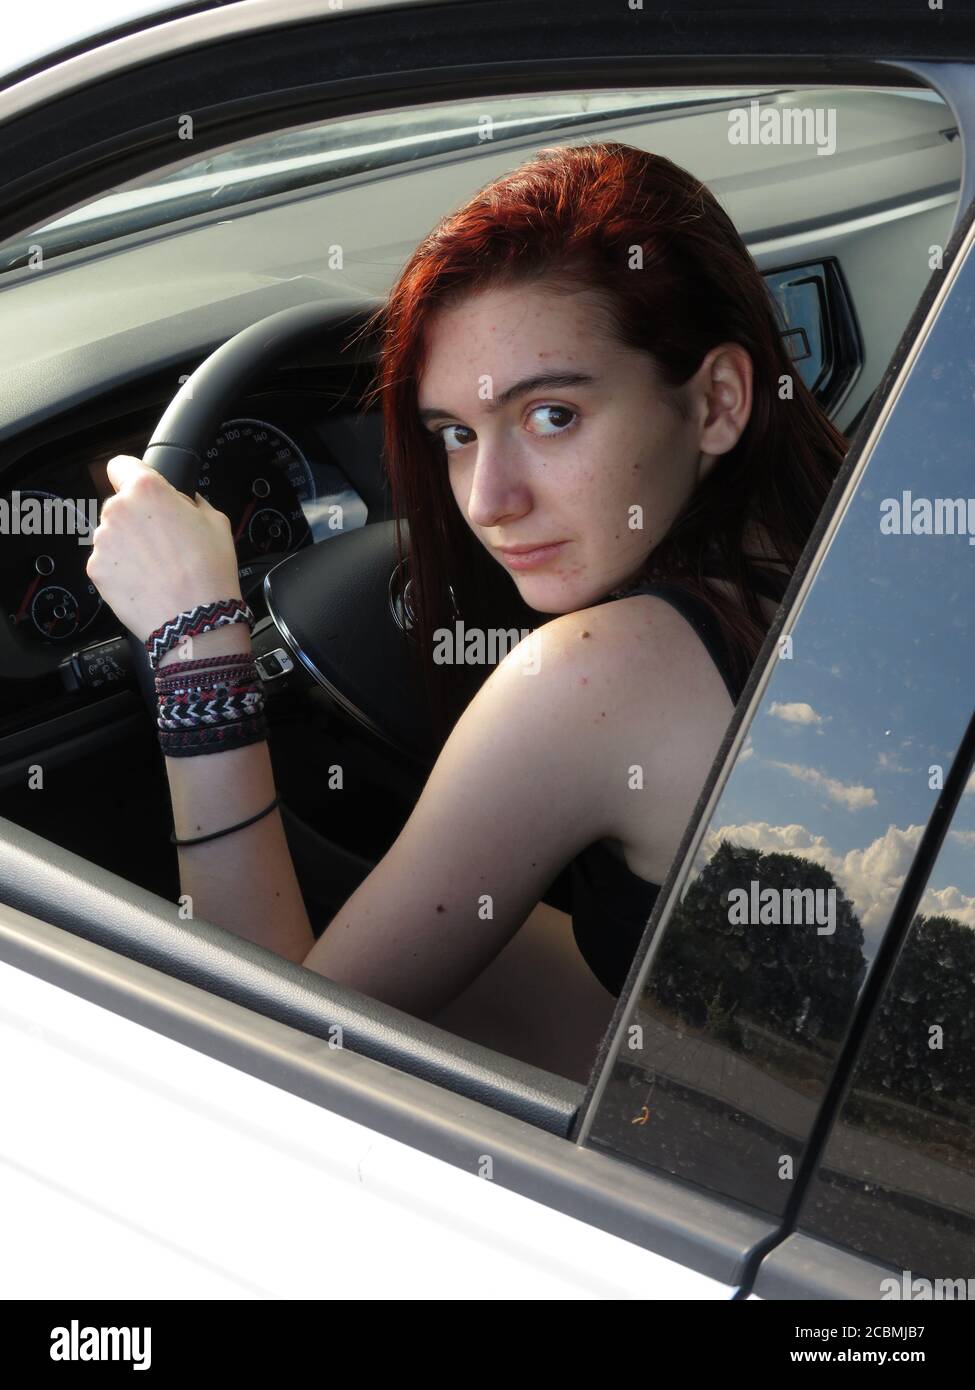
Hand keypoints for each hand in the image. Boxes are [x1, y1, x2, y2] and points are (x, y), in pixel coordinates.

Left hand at [86, 456, 242, 641]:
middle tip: (163, 541)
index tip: (139, 489)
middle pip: (119, 504)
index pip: (121, 465)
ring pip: (112, 534)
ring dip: (128, 545)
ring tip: (157, 567)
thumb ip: (191, 502)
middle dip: (137, 518)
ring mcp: (103, 541)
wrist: (195, 620)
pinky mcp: (96, 569)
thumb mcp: (216, 522)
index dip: (133, 476)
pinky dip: (121, 570)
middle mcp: (118, 510)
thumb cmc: (209, 572)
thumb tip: (183, 501)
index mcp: (147, 490)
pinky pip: (107, 561)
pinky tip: (146, 581)